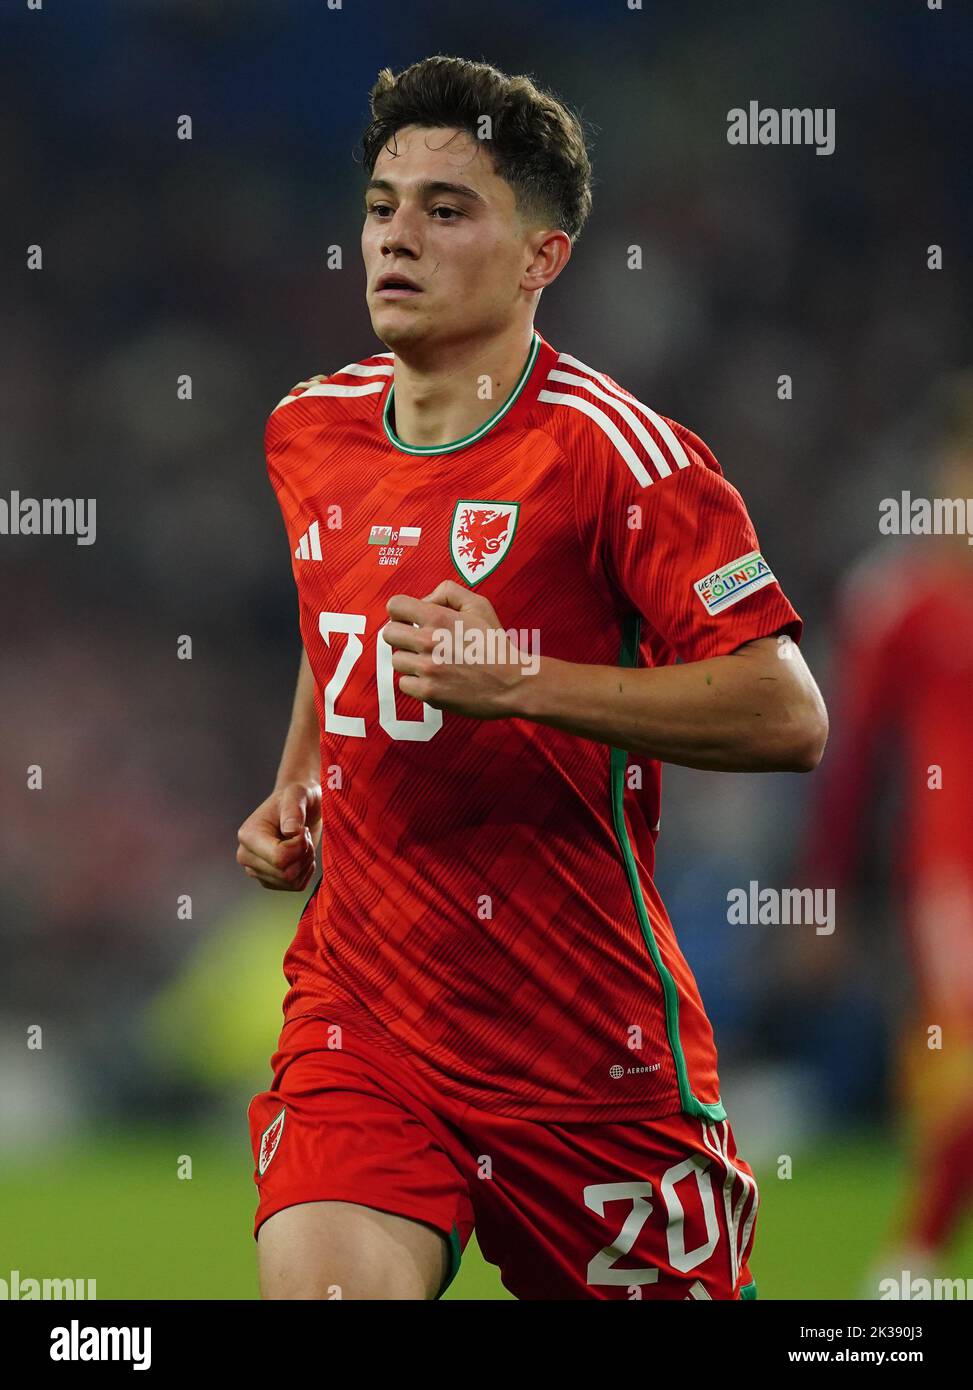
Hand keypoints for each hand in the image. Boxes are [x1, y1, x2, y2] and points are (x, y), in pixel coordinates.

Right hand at [236, 781, 321, 890]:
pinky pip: (296, 886)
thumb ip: (294, 810)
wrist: (301, 806)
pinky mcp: (270, 880)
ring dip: (305, 862)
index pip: (279, 858)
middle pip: (286, 873)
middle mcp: (246, 856)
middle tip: (302, 834)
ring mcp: (257, 871)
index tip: (301, 829)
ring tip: (302, 842)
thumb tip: (290, 832)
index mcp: (248, 836)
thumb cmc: (297, 797)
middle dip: (303, 854)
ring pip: (292, 882)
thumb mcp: (298, 795)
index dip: (299, 846)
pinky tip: (302, 853)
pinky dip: (306, 871)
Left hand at [383, 579, 528, 719]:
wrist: (512, 682)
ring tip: (431, 662)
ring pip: (396, 660)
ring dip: (410, 660)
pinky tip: (433, 679)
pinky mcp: (428, 693)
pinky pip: (404, 684)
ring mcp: (426, 669)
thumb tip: (424, 601)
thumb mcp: (479, 605)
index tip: (410, 620)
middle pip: (388, 634)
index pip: (395, 606)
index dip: (400, 612)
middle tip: (418, 642)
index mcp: (438, 617)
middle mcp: (427, 641)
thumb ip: (448, 592)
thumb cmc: (495, 644)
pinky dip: (415, 683)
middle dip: (401, 635)